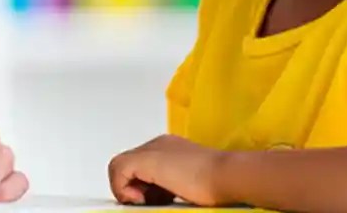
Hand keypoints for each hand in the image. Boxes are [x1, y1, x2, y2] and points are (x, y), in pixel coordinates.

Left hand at [108, 134, 233, 207]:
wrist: (228, 175)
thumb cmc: (220, 183)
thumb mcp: (189, 185)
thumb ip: (172, 186)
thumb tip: (158, 198)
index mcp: (171, 148)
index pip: (143, 164)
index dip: (143, 185)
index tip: (158, 201)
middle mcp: (159, 145)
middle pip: (129, 163)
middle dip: (134, 186)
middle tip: (149, 202)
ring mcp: (153, 150)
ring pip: (120, 166)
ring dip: (128, 188)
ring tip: (147, 202)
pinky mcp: (147, 159)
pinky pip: (118, 171)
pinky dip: (124, 189)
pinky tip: (142, 200)